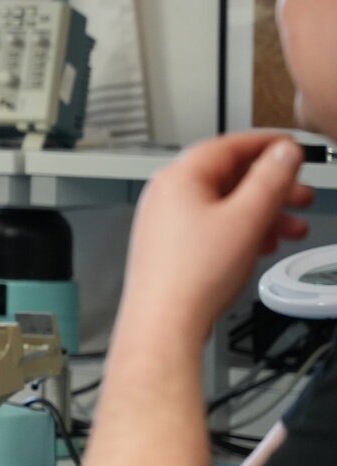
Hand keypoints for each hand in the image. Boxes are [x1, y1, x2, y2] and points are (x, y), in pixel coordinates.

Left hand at [121, 133, 311, 338]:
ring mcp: (166, 220)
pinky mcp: (171, 245)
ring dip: (261, 212)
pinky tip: (263, 245)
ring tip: (292, 227)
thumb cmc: (193, 276)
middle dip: (270, 186)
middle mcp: (166, 194)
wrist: (165, 322)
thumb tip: (283, 153)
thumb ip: (270, 180)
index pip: (226, 145)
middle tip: (301, 193)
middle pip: (227, 177)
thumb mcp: (246, 219)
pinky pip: (213, 226)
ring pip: (223, 205)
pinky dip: (241, 230)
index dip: (264, 144)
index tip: (291, 147)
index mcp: (178, 178)